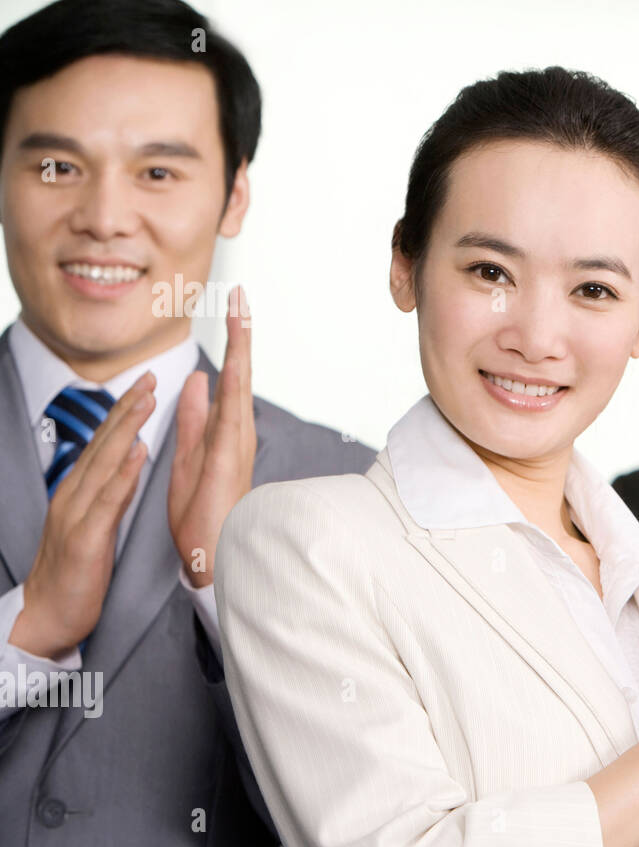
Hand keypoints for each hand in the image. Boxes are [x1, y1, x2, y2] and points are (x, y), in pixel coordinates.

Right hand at [12, 373, 156, 657]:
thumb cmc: (78, 573)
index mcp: (79, 491)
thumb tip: (132, 461)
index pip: (104, 443)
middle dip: (128, 407)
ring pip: (105, 462)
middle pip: (104, 443)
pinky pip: (108, 499)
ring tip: (149, 399)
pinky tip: (140, 451)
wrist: (49, 616)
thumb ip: (113, 492)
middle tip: (152, 375)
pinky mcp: (85, 537)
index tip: (147, 384)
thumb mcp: (98, 524)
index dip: (125, 412)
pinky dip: (125, 472)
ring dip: (127, 428)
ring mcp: (76, 514)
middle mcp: (74, 494)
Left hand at [168, 287, 256, 587]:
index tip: (231, 309)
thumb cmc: (201, 512)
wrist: (209, 552)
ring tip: (242, 312)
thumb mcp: (187, 454)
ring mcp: (236, 442)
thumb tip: (196, 381)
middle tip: (241, 294)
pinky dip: (235, 385)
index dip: (230, 342)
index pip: (229, 378)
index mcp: (226, 430)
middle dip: (241, 333)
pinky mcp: (229, 457)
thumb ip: (193, 417)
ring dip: (241, 348)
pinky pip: (232, 414)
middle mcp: (237, 431)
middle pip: (241, 372)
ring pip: (240, 384)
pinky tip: (233, 361)